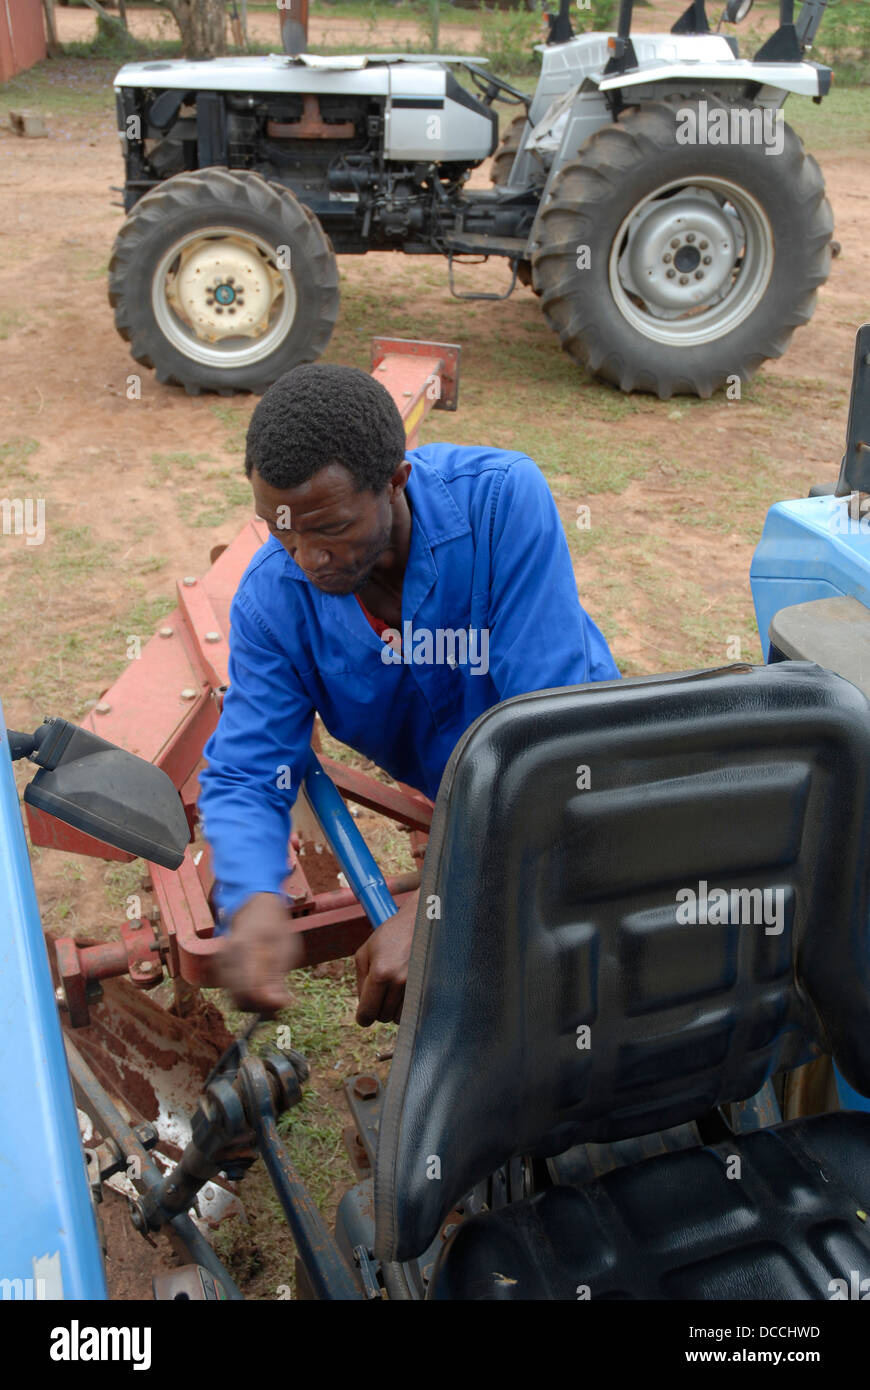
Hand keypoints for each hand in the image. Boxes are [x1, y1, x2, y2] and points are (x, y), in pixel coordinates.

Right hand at [218, 891, 304, 1016]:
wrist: (254, 907)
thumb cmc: (275, 927)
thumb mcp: (286, 948)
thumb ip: (279, 977)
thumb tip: (278, 1004)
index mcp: (248, 948)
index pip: (251, 990)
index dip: (268, 1004)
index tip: (284, 1002)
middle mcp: (229, 956)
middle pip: (240, 1000)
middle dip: (261, 1007)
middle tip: (279, 1000)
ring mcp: (220, 961)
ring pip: (234, 1000)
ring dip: (253, 1004)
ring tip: (271, 992)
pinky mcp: (218, 966)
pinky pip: (230, 993)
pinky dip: (244, 996)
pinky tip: (259, 985)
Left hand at [353, 891, 418, 1026]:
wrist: (422, 921)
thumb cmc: (390, 935)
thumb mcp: (365, 952)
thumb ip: (360, 982)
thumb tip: (364, 1007)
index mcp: (381, 973)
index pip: (368, 1012)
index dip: (363, 1017)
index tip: (364, 1016)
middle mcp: (400, 982)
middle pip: (383, 1017)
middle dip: (378, 1010)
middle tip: (380, 994)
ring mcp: (418, 985)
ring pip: (399, 1018)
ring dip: (393, 1009)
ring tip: (393, 991)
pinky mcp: (431, 987)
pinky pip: (415, 1011)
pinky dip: (407, 1007)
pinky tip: (405, 992)